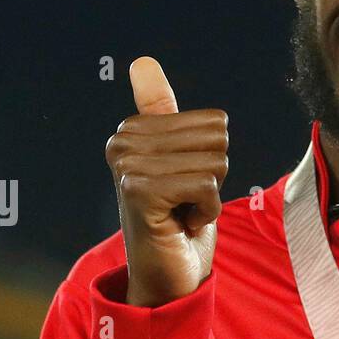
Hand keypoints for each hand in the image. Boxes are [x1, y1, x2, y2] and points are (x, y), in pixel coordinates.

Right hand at [105, 57, 228, 306]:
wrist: (167, 277)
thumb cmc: (178, 220)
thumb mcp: (181, 162)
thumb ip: (164, 114)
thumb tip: (141, 61)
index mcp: (133, 130)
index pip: (214, 123)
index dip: (211, 161)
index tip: (184, 187)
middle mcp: (122, 143)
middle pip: (216, 140)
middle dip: (212, 178)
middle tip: (184, 203)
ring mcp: (128, 167)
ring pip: (213, 163)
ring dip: (209, 198)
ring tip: (181, 213)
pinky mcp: (140, 191)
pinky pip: (207, 186)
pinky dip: (207, 212)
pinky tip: (182, 224)